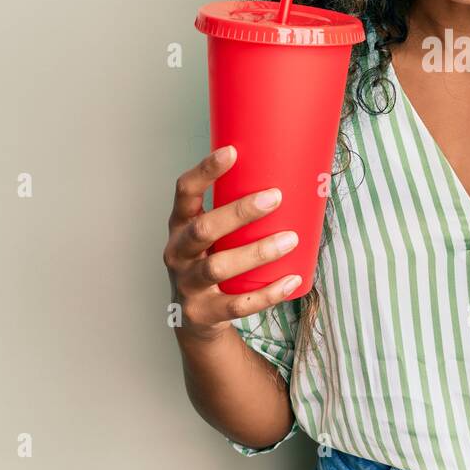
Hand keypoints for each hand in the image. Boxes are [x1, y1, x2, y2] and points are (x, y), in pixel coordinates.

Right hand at [163, 146, 301, 344]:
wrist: (195, 318)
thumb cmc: (212, 259)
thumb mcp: (213, 234)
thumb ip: (236, 210)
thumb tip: (290, 171)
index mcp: (180, 224)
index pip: (185, 192)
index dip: (205, 171)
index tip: (232, 151)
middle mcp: (178, 252)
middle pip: (203, 229)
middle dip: (239, 212)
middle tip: (275, 197)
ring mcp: (188, 285)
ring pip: (219, 267)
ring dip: (257, 252)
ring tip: (290, 239)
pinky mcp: (203, 313)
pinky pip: (238, 304)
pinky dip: (267, 293)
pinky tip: (291, 279)